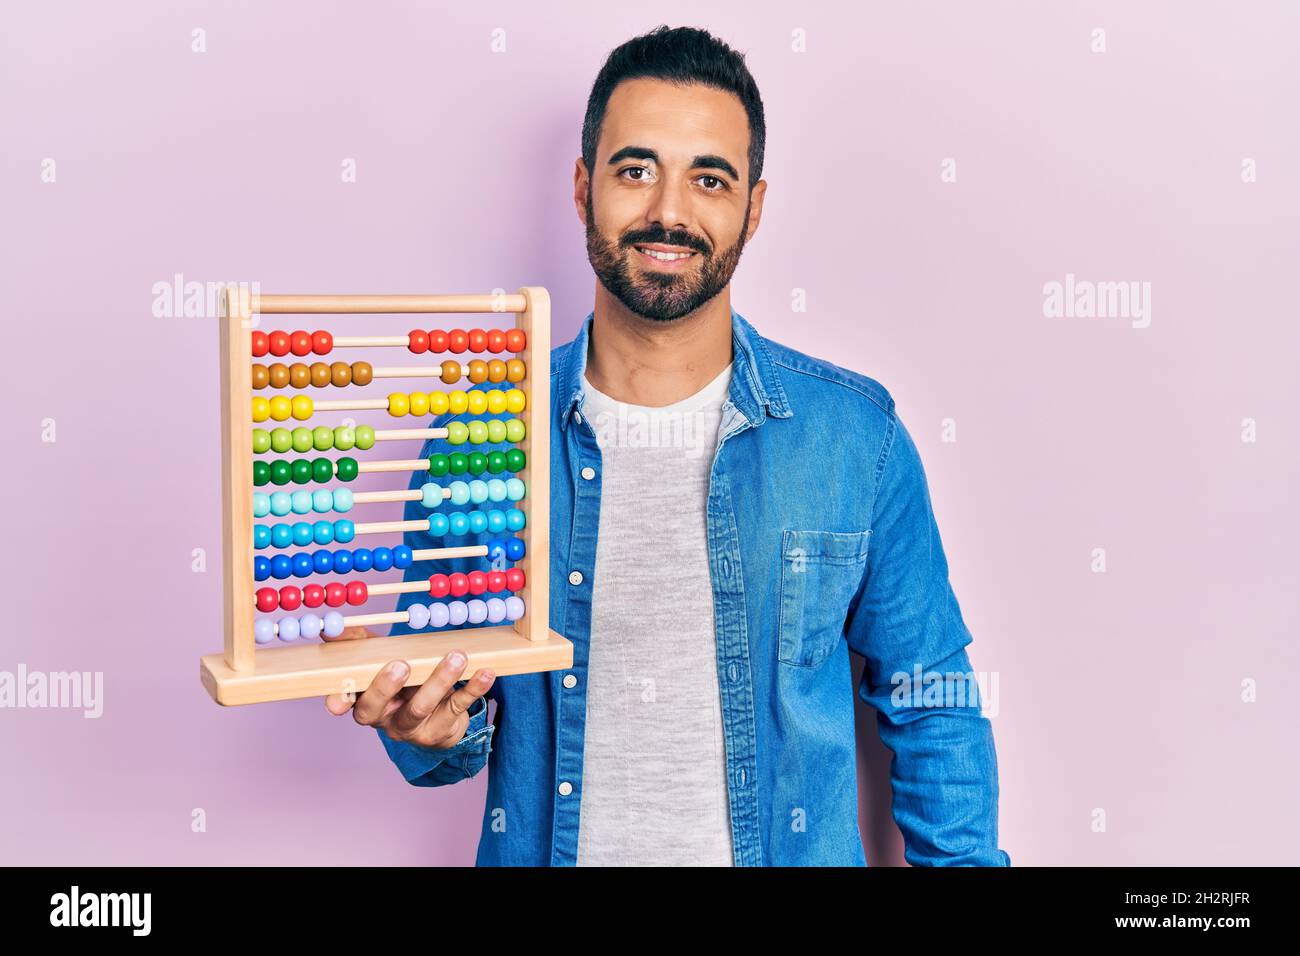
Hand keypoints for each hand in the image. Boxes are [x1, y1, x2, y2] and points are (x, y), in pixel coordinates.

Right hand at [322, 627, 494, 748]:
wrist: (439, 717)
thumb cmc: (404, 682)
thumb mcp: (381, 660)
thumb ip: (359, 644)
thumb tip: (333, 628)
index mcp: (365, 701)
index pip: (346, 703)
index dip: (339, 701)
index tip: (336, 701)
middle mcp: (385, 719)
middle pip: (377, 708)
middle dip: (386, 686)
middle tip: (400, 664)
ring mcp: (414, 728)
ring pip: (420, 707)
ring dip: (439, 680)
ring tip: (456, 657)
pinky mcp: (444, 728)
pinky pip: (458, 707)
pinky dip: (474, 688)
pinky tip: (486, 671)